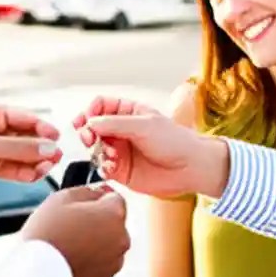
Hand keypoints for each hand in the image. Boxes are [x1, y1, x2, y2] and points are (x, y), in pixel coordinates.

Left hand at [0, 103, 61, 192]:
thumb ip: (20, 149)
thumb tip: (48, 148)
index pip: (26, 119)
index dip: (43, 129)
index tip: (58, 139)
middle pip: (24, 138)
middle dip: (40, 148)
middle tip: (55, 158)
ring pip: (18, 154)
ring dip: (33, 162)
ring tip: (46, 169)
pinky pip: (9, 168)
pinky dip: (21, 172)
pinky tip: (33, 176)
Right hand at [21, 186, 129, 276]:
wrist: (39, 274)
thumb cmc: (48, 235)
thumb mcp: (62, 197)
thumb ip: (87, 191)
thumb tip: (97, 193)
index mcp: (114, 214)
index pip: (115, 198)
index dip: (97, 199)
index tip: (85, 204)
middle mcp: (121, 238)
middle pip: (113, 223)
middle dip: (98, 222)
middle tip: (71, 225)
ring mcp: (114, 261)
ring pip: (109, 244)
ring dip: (96, 242)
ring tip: (69, 244)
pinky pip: (102, 263)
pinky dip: (92, 260)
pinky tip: (72, 257)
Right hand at [71, 96, 229, 198]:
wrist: (190, 168)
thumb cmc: (175, 141)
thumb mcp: (143, 125)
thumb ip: (114, 123)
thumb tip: (90, 122)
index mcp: (128, 112)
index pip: (100, 106)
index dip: (90, 111)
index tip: (86, 120)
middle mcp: (121, 130)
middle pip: (92, 127)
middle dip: (87, 132)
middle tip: (89, 138)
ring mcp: (120, 150)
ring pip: (94, 148)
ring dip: (96, 150)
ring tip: (109, 154)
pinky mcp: (121, 170)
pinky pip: (102, 167)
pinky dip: (102, 166)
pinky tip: (111, 166)